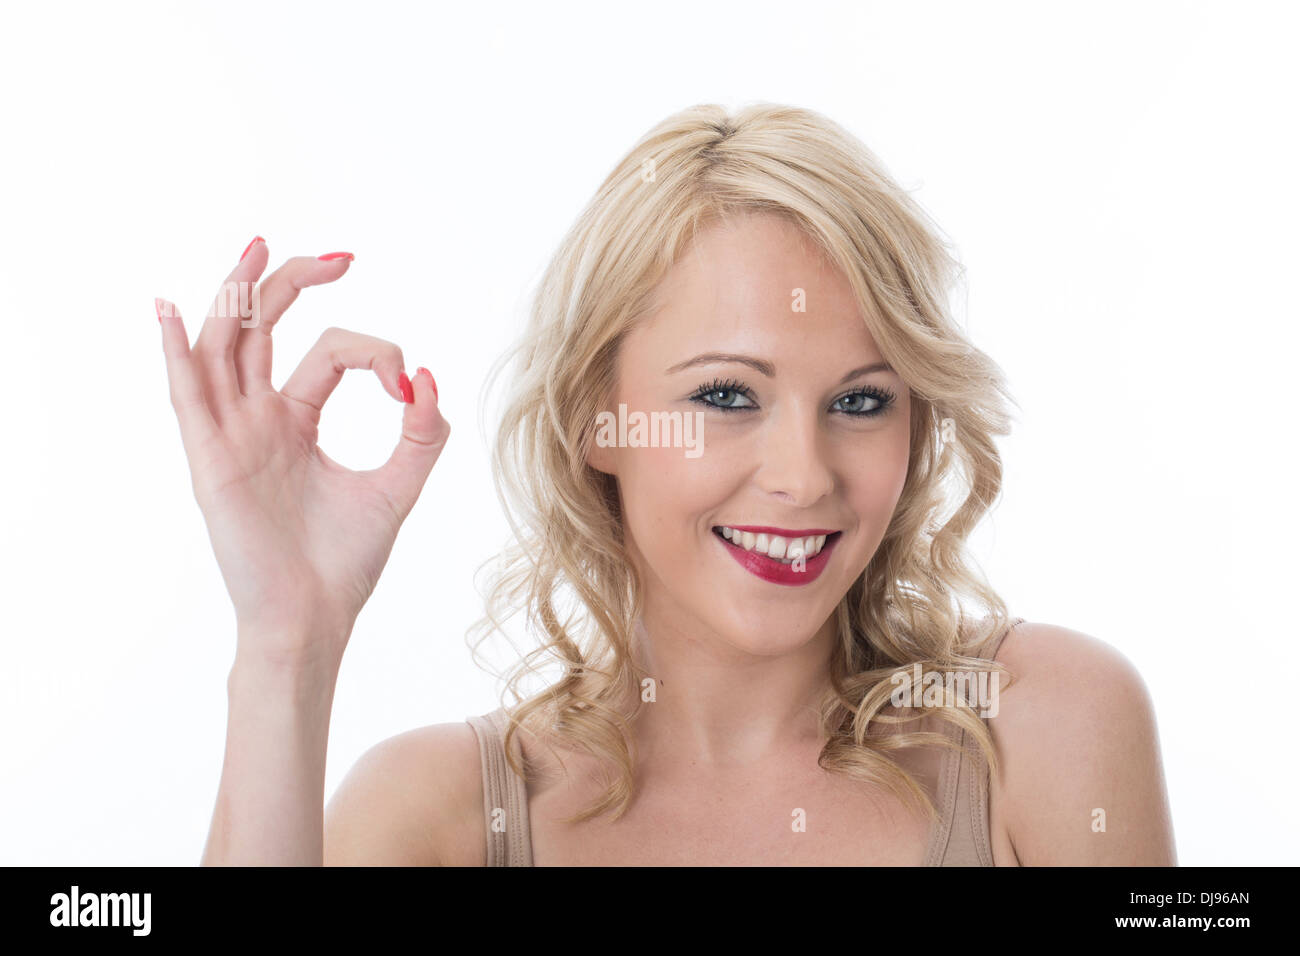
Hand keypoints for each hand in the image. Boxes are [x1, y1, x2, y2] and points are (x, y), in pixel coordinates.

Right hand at [155, 239, 448, 665]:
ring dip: (237, 296)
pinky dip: (177, 352)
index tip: (407, 387)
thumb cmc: (345, 561)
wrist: (313, 617)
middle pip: (262, 329)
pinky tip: (173, 310)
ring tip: (258, 249)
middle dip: (292, 284)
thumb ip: (421, 434)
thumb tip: (427, 376)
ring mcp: (231, 435)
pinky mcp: (210, 460)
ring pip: (222, 346)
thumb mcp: (397, 486)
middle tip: (338, 257)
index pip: (329, 352)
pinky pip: (186, 397)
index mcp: (297, 419)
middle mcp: (258, 418)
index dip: (375, 353)